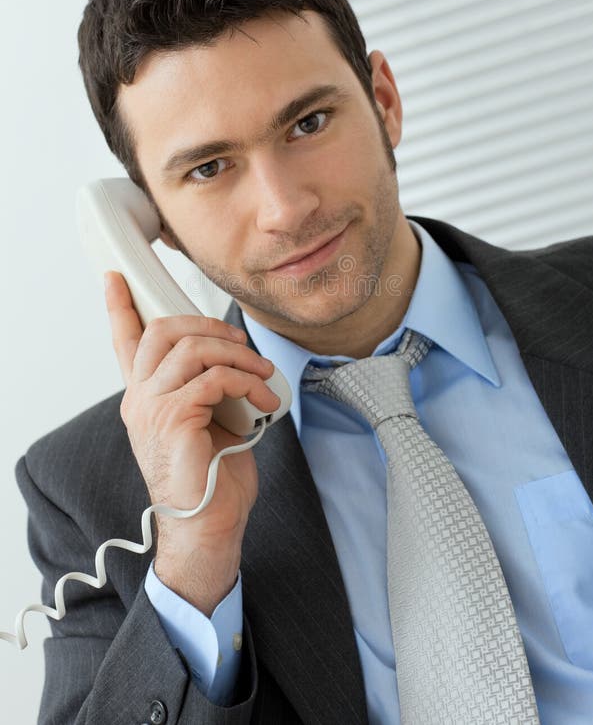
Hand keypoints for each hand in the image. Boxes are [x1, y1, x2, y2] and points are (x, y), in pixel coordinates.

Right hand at [103, 270, 279, 614]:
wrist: (208, 527)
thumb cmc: (211, 478)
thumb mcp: (207, 422)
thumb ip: (205, 387)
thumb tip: (235, 360)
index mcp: (145, 397)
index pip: (124, 343)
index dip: (119, 307)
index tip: (115, 279)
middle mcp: (140, 399)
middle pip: (162, 331)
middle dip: (208, 324)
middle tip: (240, 342)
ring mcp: (152, 407)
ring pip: (193, 348)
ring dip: (238, 355)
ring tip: (262, 375)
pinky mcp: (174, 419)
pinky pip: (215, 378)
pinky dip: (247, 382)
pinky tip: (265, 398)